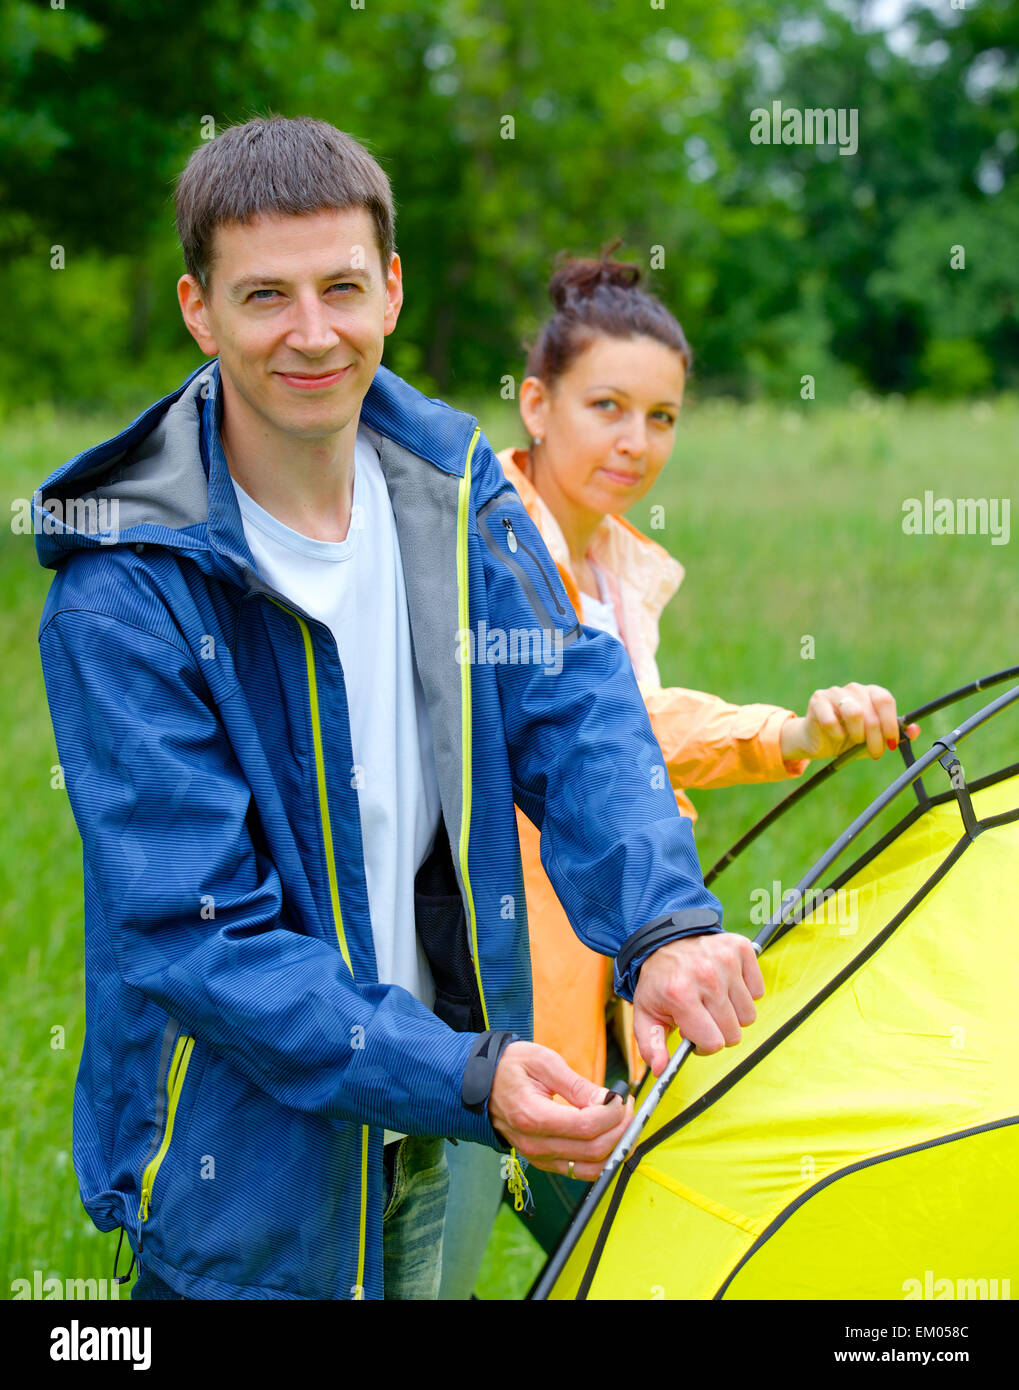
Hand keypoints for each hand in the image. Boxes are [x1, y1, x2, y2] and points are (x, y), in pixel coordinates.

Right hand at [488, 1041, 633, 1179]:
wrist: (481, 1085)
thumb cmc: (510, 1067)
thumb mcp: (543, 1062)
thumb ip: (577, 1085)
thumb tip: (608, 1100)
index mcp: (533, 1117)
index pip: (586, 1126)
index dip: (613, 1113)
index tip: (621, 1096)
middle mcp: (535, 1145)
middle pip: (594, 1150)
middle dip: (621, 1130)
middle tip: (628, 1106)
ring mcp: (539, 1158)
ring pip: (592, 1168)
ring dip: (616, 1148)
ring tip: (623, 1122)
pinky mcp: (544, 1162)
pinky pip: (581, 1171)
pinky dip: (602, 1158)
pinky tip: (610, 1136)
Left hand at [632, 933, 764, 1075]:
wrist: (666, 940)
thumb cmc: (659, 981)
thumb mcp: (645, 1013)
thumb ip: (651, 1045)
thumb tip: (661, 1070)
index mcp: (680, 995)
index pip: (713, 1043)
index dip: (703, 1044)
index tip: (693, 1031)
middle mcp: (706, 976)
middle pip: (734, 1032)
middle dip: (718, 1030)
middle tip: (702, 1014)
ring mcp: (726, 961)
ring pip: (748, 1015)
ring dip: (732, 1012)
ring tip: (712, 999)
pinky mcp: (741, 949)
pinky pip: (757, 991)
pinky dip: (744, 992)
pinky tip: (725, 984)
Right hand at [780, 683, 920, 762]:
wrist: (816, 741)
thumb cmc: (847, 738)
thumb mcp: (873, 740)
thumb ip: (894, 735)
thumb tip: (915, 730)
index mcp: (870, 693)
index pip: (885, 700)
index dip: (891, 724)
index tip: (891, 744)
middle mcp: (854, 689)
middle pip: (871, 711)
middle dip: (876, 737)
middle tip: (875, 753)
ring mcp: (835, 692)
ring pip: (854, 712)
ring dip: (857, 734)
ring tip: (854, 742)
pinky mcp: (817, 700)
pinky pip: (831, 720)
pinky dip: (836, 734)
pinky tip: (835, 737)